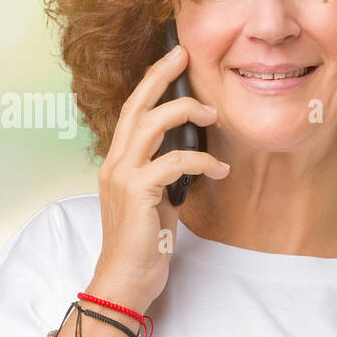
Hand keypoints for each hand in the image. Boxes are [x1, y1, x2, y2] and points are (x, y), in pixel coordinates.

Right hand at [92, 42, 227, 314]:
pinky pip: (173, 162)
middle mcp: (115, 163)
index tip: (173, 60)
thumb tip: (189, 157)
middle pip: (136, 105)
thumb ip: (164, 175)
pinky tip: (221, 169)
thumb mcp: (156, 201)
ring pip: (151, 124)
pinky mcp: (137, 192)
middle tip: (184, 56)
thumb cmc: (143, 244)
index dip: (151, 82)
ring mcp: (123, 176)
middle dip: (161, 76)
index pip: (133, 111)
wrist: (125, 280)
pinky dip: (202, 160)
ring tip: (214, 114)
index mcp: (118, 162)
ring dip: (186, 113)